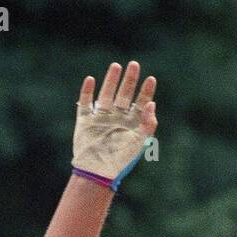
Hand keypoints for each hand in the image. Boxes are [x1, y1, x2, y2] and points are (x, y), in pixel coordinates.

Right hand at [73, 61, 156, 182]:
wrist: (97, 171)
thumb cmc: (121, 160)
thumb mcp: (140, 142)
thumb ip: (148, 123)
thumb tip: (151, 103)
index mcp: (131, 124)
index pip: (141, 103)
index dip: (146, 91)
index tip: (151, 78)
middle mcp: (117, 119)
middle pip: (124, 95)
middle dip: (129, 80)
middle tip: (134, 64)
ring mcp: (101, 118)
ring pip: (106, 94)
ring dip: (111, 80)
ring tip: (116, 66)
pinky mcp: (85, 121)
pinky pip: (85, 103)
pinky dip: (87, 91)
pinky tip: (91, 79)